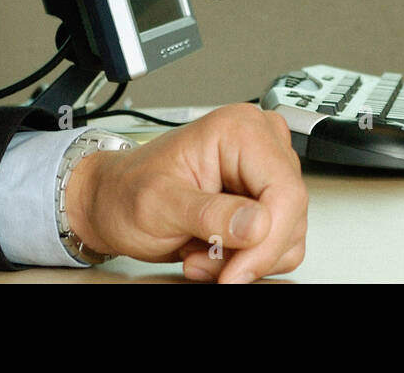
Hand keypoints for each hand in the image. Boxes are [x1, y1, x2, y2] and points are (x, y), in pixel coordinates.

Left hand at [65, 104, 307, 282]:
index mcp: (240, 130)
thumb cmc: (127, 190)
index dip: (267, 241)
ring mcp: (265, 172)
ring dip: (244, 258)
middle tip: (202, 261)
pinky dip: (247, 258)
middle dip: (248, 252)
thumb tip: (257, 224)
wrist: (113, 200)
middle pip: (290, 215)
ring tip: (200, 252)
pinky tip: (211, 250)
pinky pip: (279, 241)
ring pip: (288, 233)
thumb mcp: (158, 204)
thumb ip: (208, 214)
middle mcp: (261, 144)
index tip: (236, 273)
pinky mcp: (265, 198)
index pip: (285, 192)